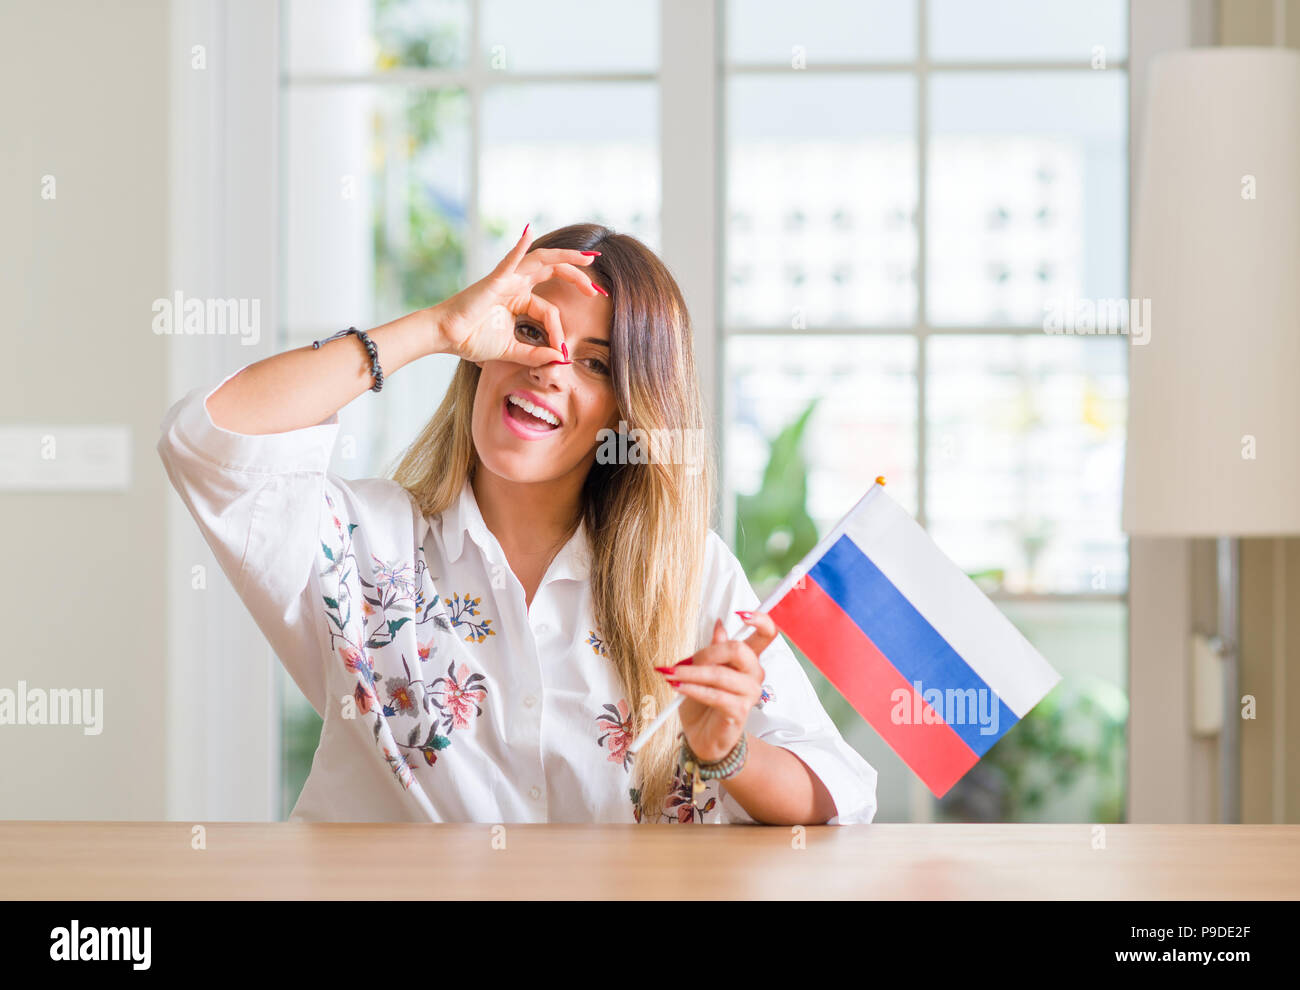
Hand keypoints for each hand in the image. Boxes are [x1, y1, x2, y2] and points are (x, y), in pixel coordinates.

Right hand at [429, 224, 603, 365]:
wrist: (446, 337)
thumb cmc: (472, 339)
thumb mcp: (512, 350)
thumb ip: (535, 354)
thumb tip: (559, 359)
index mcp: (519, 299)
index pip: (549, 309)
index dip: (558, 329)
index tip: (562, 350)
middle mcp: (515, 284)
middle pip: (552, 271)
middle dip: (577, 276)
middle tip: (597, 288)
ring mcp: (505, 279)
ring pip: (540, 260)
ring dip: (564, 257)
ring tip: (586, 258)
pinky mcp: (493, 280)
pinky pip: (509, 261)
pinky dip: (519, 246)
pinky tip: (528, 232)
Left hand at [659, 612, 775, 763]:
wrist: (702, 736)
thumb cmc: (704, 703)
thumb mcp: (704, 671)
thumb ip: (715, 649)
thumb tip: (719, 624)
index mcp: (748, 660)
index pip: (767, 634)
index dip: (760, 620)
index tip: (741, 614)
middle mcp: (754, 675)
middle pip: (739, 649)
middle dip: (707, 652)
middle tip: (684, 661)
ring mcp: (749, 694)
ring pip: (721, 674)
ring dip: (691, 673)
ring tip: (671, 674)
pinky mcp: (739, 712)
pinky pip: (714, 695)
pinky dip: (692, 689)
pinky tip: (678, 687)